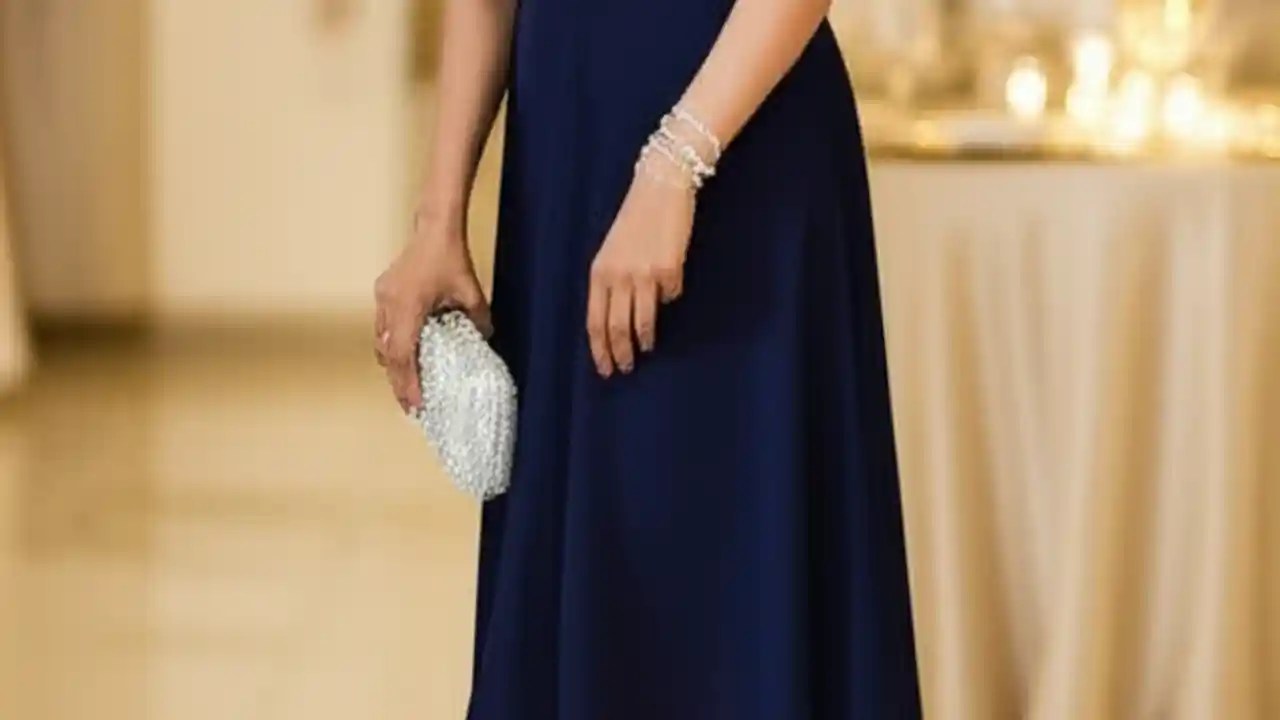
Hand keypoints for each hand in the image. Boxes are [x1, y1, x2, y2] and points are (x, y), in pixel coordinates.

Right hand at [374, 213, 490, 412]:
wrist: (434, 226)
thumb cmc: (452, 258)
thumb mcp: (472, 293)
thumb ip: (479, 321)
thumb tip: (484, 342)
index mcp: (409, 307)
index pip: (404, 355)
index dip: (408, 383)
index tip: (416, 405)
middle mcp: (390, 305)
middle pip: (388, 354)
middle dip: (399, 382)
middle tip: (410, 405)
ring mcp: (383, 297)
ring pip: (382, 341)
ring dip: (393, 364)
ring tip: (406, 385)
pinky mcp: (383, 291)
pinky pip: (383, 326)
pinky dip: (392, 344)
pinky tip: (405, 355)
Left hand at [587, 166, 694, 376]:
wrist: (660, 187)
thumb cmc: (636, 219)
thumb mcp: (612, 251)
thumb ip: (612, 282)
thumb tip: (620, 314)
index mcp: (599, 272)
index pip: (594, 321)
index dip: (599, 349)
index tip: (604, 368)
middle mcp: (618, 276)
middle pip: (616, 327)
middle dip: (620, 353)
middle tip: (624, 369)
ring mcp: (644, 274)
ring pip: (643, 321)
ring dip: (645, 338)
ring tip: (646, 346)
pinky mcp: (669, 270)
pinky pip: (671, 295)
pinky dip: (671, 296)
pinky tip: (670, 288)